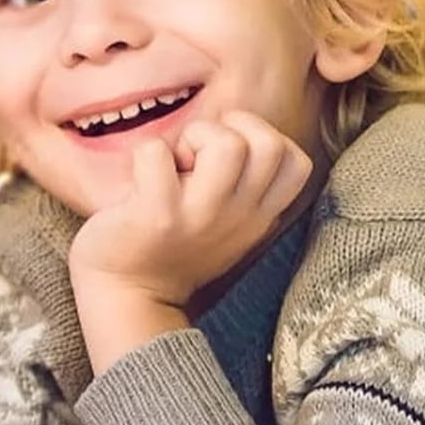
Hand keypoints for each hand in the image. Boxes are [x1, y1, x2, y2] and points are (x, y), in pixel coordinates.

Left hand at [68, 111, 312, 371]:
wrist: (127, 296)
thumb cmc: (170, 247)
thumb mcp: (225, 226)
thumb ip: (242, 188)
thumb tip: (234, 128)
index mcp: (258, 216)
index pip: (297, 163)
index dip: (264, 139)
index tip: (226, 155)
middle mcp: (238, 216)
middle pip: (269, 144)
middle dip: (230, 129)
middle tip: (197, 154)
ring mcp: (200, 216)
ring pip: (227, 144)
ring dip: (193, 136)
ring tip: (173, 164)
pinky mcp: (158, 214)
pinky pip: (156, 152)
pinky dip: (146, 153)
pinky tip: (140, 180)